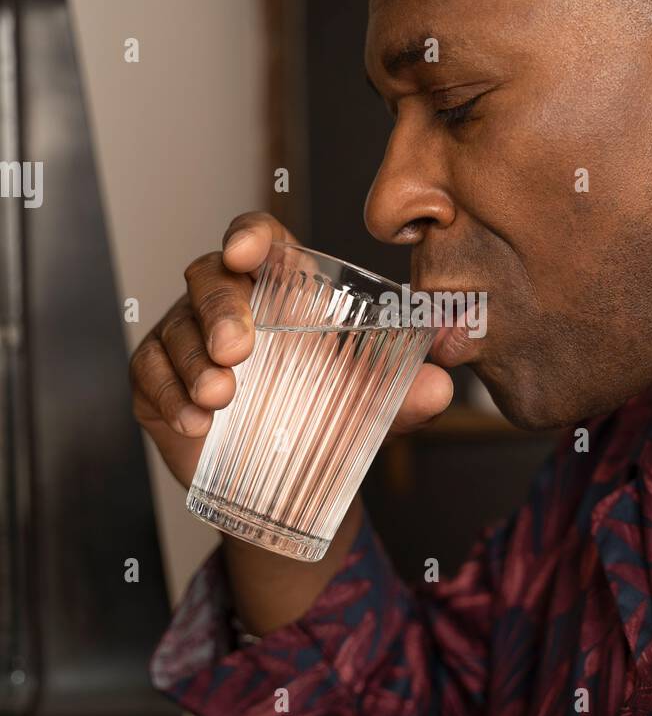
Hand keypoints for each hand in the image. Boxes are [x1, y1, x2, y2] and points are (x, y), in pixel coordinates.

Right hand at [130, 211, 454, 488]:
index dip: (250, 235)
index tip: (248, 251)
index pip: (259, 238)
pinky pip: (148, 373)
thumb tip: (440, 388)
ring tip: (220, 397)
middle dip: (221, 309)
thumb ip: (406, 393)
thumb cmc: (328, 415)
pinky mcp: (155, 377)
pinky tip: (195, 421)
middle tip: (239, 351)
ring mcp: (185, 336)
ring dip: (194, 360)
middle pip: (209, 278)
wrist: (288, 480)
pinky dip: (169, 395)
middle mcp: (228, 300)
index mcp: (280, 286)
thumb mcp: (373, 406)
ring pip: (176, 328)